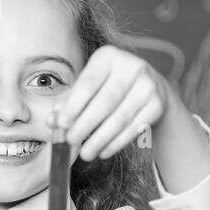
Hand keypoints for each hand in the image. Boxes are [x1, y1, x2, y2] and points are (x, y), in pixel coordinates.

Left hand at [52, 45, 170, 162]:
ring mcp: (148, 85)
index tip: (61, 124)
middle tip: (71, 142)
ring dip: (100, 139)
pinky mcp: (157, 105)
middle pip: (105, 102)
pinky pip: (134, 128)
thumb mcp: (88, 89)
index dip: (73, 106)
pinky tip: (103, 151)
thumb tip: (52, 121)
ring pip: (120, 118)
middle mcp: (132, 66)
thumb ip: (69, 103)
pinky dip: (116, 143)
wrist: (148, 89)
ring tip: (86, 153)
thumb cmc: (108, 88)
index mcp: (108, 56)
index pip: (88, 83)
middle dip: (85, 125)